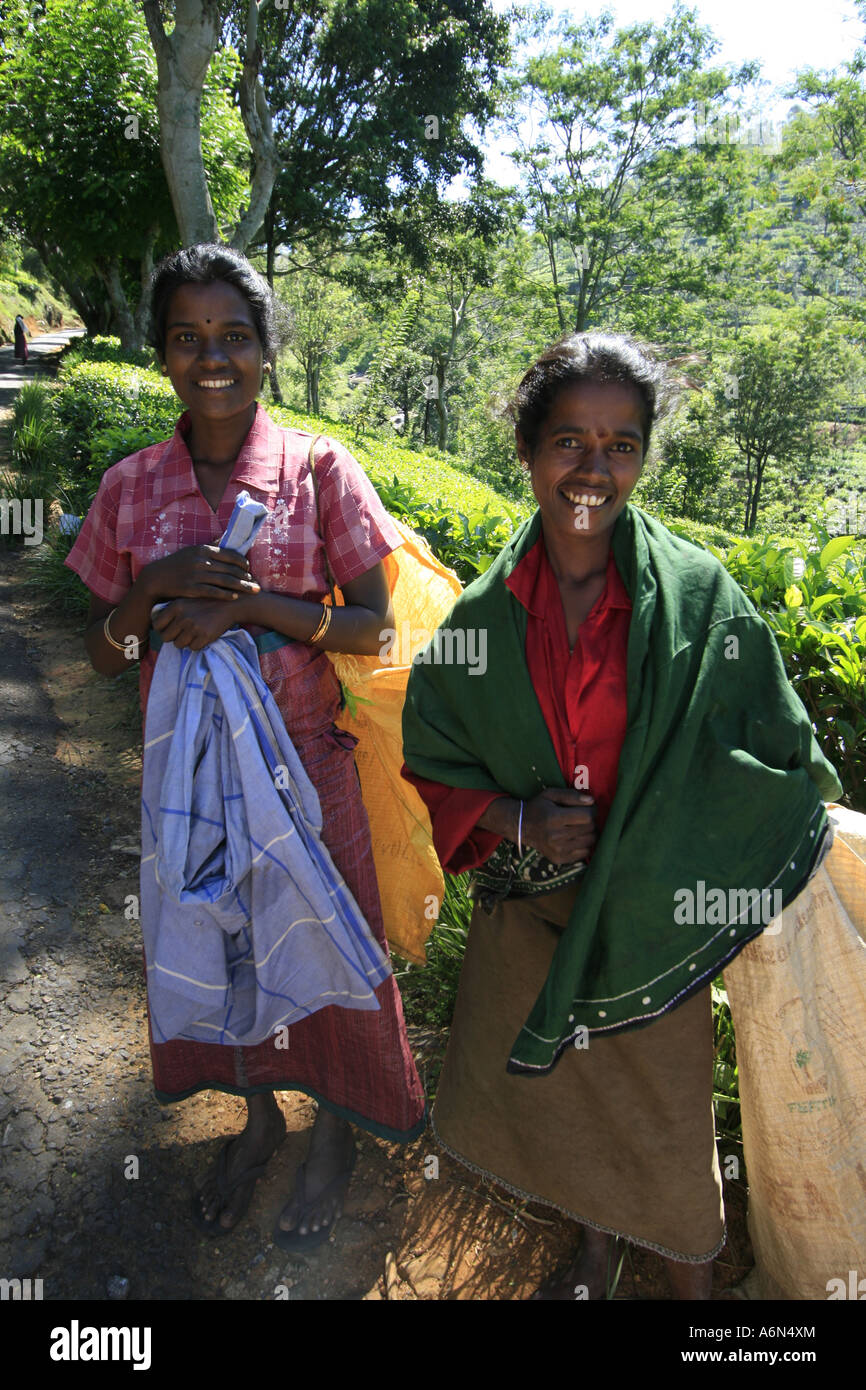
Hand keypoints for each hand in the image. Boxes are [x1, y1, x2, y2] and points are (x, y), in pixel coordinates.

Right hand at [142, 545, 259, 602]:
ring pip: (225, 581)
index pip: (230, 555)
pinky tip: (235, 597)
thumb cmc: (176, 564)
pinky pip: (213, 592)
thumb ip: (210, 546)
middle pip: (231, 569)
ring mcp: (196, 575)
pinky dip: (226, 594)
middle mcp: (201, 561)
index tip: (249, 569)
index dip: (243, 563)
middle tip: (257, 584)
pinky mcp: (192, 588)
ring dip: (242, 587)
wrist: (156, 578)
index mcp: (203, 550)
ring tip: (253, 591)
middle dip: (246, 577)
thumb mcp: (192, 551)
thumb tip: (225, 539)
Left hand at [151, 597, 242, 651]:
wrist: (232, 603)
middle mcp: (183, 617)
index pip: (157, 625)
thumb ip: (172, 609)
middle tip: (181, 634)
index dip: (161, 629)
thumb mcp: (188, 599)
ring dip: (184, 642)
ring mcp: (194, 627)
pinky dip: (197, 644)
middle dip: (172, 637)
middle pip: (166, 637)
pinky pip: (193, 648)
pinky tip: (203, 635)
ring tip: (193, 634)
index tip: (168, 629)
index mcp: (176, 606)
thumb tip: (157, 624)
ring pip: (178, 645)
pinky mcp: (204, 636)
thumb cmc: (207, 602)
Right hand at [522, 788, 596, 865]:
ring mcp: (558, 850)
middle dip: (590, 821)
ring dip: (589, 833)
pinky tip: (574, 838)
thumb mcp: (551, 794)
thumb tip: (591, 801)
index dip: (592, 810)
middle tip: (582, 817)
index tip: (588, 808)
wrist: (521, 827)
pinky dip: (584, 844)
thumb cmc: (538, 807)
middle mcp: (555, 836)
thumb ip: (572, 796)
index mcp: (554, 818)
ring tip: (579, 827)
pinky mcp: (559, 859)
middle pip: (590, 829)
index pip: (587, 817)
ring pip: (590, 841)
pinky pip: (584, 853)